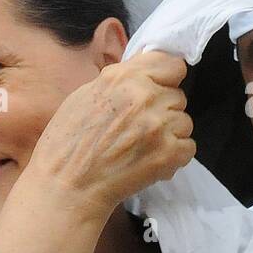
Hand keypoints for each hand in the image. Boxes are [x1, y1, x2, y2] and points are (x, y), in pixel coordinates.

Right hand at [21, 50, 193, 222]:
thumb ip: (120, 81)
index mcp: (124, 78)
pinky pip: (187, 147)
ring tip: (140, 147)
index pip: (172, 65)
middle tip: (137, 128)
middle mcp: (145, 97)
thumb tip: (144, 73)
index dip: (165, 79)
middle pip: (177, 96)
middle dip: (162, 110)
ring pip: (184, 122)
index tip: (157, 90)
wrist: (66, 187)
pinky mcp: (169, 153)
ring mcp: (159, 126)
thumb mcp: (85, 96)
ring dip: (168, 134)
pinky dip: (172, 156)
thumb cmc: (67, 144)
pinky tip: (148, 161)